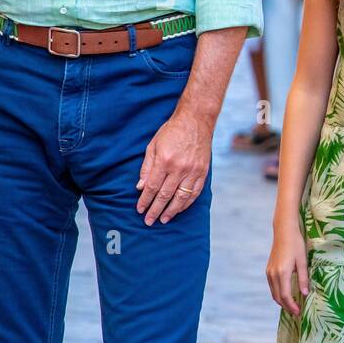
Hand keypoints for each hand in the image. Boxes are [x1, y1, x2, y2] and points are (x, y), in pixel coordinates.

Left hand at [136, 107, 212, 224]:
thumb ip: (147, 167)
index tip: (140, 210)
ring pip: (181, 197)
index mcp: (164, 160)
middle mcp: (179, 168)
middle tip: (149, 221)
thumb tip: (140, 187)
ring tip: (164, 219)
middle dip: (156, 210)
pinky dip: (186, 203)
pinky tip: (180, 209)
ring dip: (172, 210)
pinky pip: (195, 192)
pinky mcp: (203, 172)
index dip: (145, 200)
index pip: (152, 186)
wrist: (196, 121)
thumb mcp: (153, 145)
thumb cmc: (172, 132)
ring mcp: (193, 171)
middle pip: (165, 195)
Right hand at [267, 219, 308, 314]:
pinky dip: (278, 294)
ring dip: (282, 301)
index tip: (299, 312)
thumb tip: (305, 294)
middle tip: (297, 313)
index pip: (285, 296)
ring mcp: (269, 272)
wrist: (284, 232)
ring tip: (293, 306)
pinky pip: (272, 287)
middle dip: (287, 307)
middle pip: (278, 297)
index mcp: (282, 273)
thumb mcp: (302, 262)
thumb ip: (303, 279)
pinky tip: (286, 295)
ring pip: (274, 293)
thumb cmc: (296, 245)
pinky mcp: (268, 270)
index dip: (291, 306)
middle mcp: (273, 274)